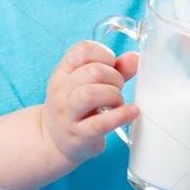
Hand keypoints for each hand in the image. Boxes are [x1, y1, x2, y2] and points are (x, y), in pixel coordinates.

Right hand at [41, 40, 138, 163]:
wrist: (54, 139)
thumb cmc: (77, 106)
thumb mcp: (88, 83)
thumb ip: (114, 69)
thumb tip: (135, 58)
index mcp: (63, 71)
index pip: (82, 49)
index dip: (104, 54)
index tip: (111, 65)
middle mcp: (61, 90)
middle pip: (92, 72)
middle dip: (114, 77)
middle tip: (117, 88)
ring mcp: (67, 113)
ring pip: (90, 94)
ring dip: (114, 95)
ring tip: (117, 102)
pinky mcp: (78, 135)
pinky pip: (100, 123)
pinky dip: (120, 116)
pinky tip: (131, 113)